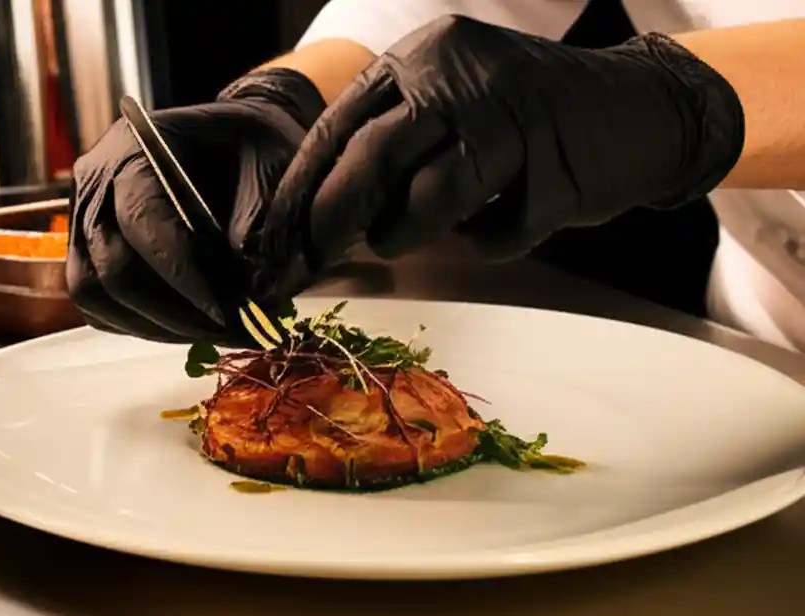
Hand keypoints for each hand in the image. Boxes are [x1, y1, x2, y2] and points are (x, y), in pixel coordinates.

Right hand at [66, 69, 323, 342]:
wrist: (235, 139)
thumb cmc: (253, 142)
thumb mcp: (271, 158)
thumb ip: (259, 213)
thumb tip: (246, 283)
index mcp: (133, 148)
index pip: (140, 222)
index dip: (182, 277)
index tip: (228, 314)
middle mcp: (94, 184)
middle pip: (110, 271)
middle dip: (175, 315)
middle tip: (231, 333)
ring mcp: (84, 222)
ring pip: (96, 296)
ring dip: (157, 328)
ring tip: (215, 335)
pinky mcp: (90, 254)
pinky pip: (100, 308)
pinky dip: (143, 327)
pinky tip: (191, 326)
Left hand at [259, 15, 743, 300]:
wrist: (641, 106)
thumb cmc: (524, 115)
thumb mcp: (449, 99)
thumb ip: (389, 138)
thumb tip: (315, 208)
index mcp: (426, 56)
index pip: (342, 124)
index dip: (302, 186)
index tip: (273, 234)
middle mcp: (465, 78)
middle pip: (374, 156)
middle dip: (331, 219)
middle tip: (306, 261)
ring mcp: (514, 122)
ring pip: (430, 198)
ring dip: (404, 234)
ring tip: (401, 237)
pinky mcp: (556, 174)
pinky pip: (494, 234)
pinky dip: (486, 241)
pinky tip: (501, 218)